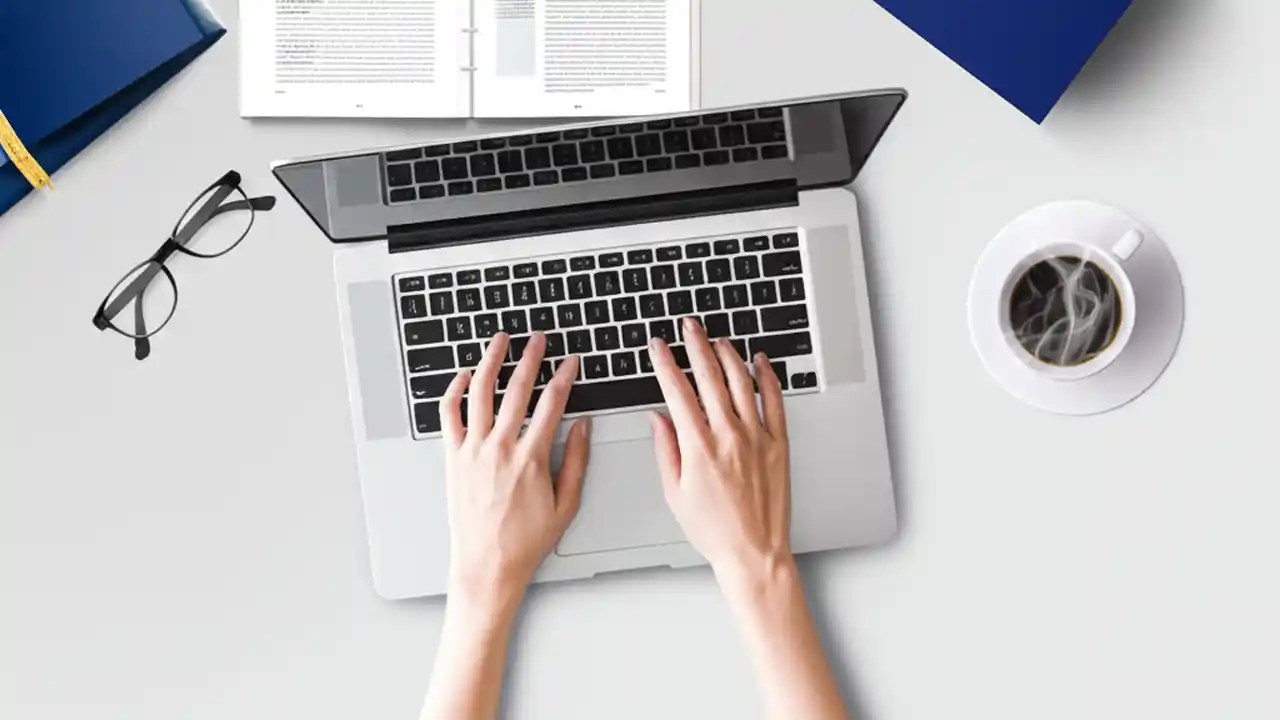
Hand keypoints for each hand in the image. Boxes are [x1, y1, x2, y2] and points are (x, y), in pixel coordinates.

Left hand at [439, 333, 590, 602]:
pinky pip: (450, 414)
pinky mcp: (452, 457)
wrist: (486, 565)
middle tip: (538, 339)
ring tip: (500, 341)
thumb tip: (582, 427)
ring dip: (492, 361)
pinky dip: (455, 390)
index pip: (553, 403)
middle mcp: (500, 448)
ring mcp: (472, 450)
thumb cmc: (525, 542)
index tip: (571, 362)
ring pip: (481, 392)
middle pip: (518, 389)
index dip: (564, 377)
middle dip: (531, 358)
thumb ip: (576, 462)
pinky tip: (464, 375)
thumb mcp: (566, 505)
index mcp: (531, 458)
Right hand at [648, 318, 792, 584]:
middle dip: (695, 345)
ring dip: (728, 355)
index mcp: (698, 447)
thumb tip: (658, 418)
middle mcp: (728, 435)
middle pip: (709, 376)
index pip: (677, 391)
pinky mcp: (779, 443)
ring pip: (741, 382)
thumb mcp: (674, 493)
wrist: (754, 552)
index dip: (665, 363)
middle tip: (688, 326)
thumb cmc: (713, 530)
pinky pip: (774, 400)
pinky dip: (767, 376)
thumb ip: (665, 450)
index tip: (658, 345)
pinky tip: (760, 361)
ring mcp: (757, 437)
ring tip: (717, 339)